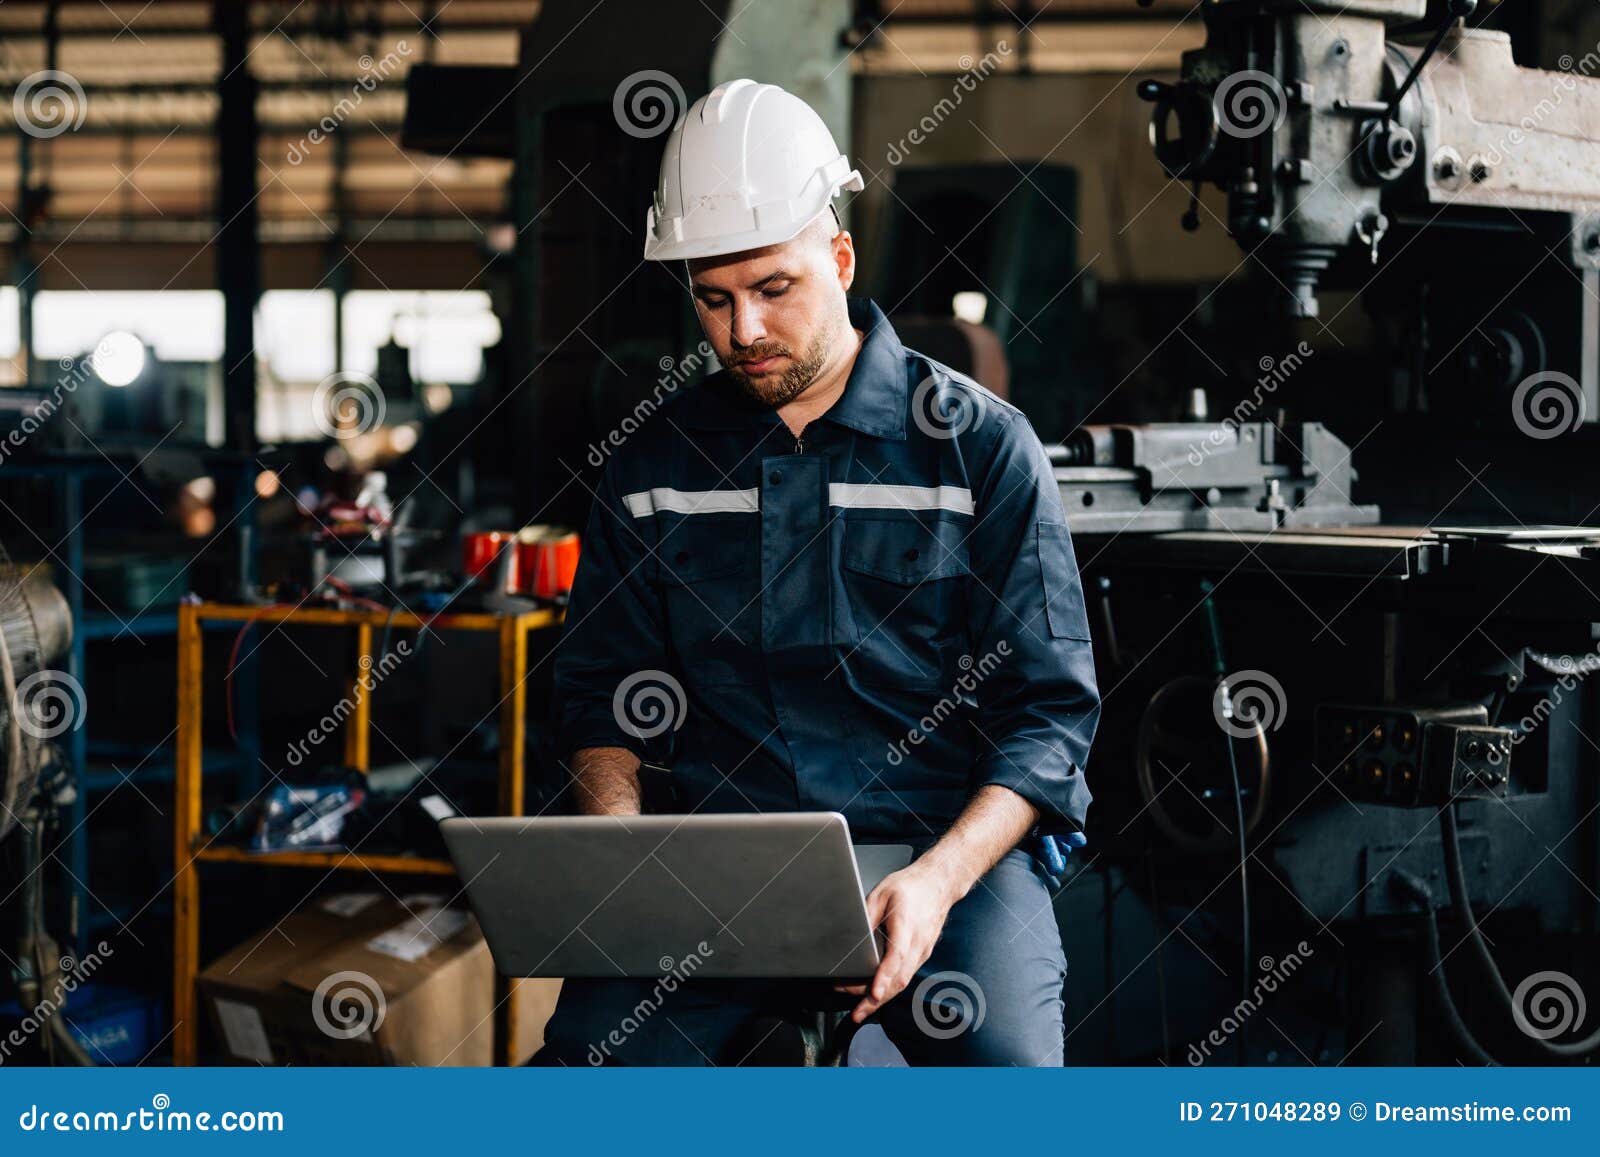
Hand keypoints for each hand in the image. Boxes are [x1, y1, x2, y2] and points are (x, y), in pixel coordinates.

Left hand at [835, 862, 958, 1023]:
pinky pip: (906, 976)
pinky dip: (890, 990)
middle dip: (876, 1000)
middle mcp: (917, 943)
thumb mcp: (881, 894)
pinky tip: (877, 996)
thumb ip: (866, 917)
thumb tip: (852, 938)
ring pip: (903, 982)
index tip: (874, 992)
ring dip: (882, 1000)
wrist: (939, 884)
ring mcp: (922, 951)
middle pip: (899, 979)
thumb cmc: (911, 886)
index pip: (896, 957)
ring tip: (861, 1012)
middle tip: (856, 1013)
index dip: (884, 977)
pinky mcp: (922, 954)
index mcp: (906, 925)